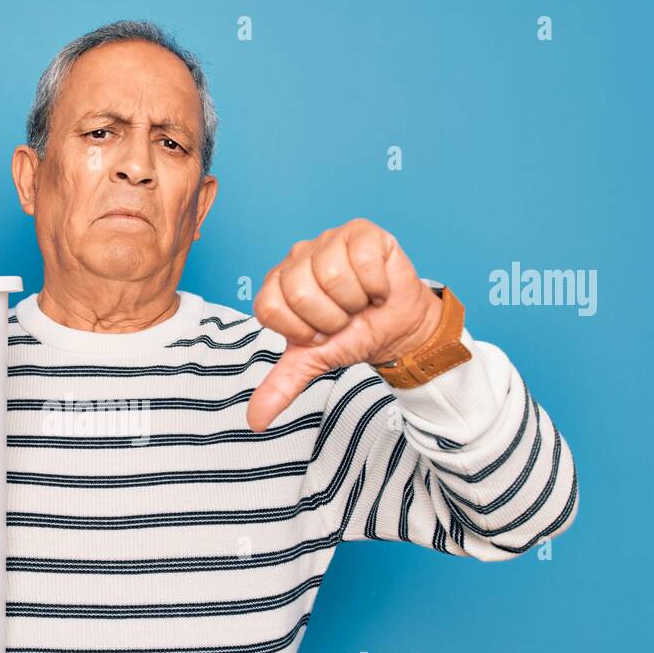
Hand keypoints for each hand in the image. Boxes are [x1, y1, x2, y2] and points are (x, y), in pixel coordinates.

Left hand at [246, 218, 443, 430]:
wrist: (397, 330)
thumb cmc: (352, 336)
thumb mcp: (313, 362)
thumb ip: (281, 385)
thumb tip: (256, 421)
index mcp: (277, 285)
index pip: (270, 308)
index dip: (300, 329)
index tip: (318, 333)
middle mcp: (298, 257)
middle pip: (300, 292)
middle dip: (330, 318)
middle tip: (343, 318)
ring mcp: (329, 240)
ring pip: (332, 275)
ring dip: (354, 302)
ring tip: (360, 302)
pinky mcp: (361, 231)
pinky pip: (362, 260)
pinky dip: (376, 285)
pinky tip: (377, 287)